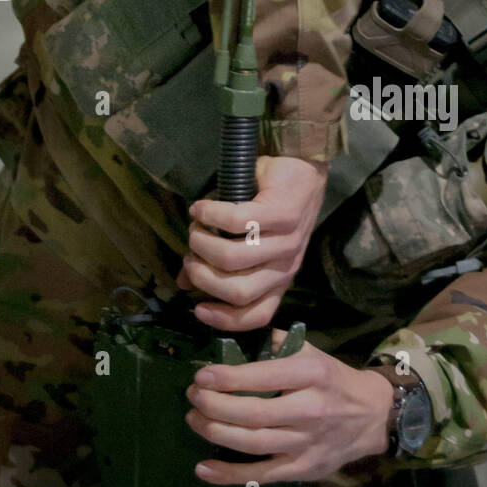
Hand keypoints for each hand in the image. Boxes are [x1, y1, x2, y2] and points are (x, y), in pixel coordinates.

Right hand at [178, 154, 327, 330]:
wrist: (303, 166)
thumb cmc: (273, 206)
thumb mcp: (249, 242)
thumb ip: (219, 266)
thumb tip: (184, 283)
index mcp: (280, 280)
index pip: (258, 315)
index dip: (225, 320)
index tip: (197, 309)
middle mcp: (287, 266)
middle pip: (238, 292)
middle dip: (203, 277)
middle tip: (190, 257)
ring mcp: (288, 241)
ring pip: (232, 259)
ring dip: (201, 243)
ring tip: (196, 229)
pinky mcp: (282, 214)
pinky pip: (234, 222)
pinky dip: (208, 214)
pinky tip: (200, 208)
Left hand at [185, 332, 394, 483]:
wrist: (371, 416)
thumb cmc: (332, 380)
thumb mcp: (311, 353)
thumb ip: (277, 344)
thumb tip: (237, 339)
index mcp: (312, 375)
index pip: (264, 378)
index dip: (228, 378)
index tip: (201, 376)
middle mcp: (310, 410)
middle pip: (254, 413)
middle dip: (214, 406)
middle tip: (193, 396)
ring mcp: (306, 443)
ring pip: (253, 443)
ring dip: (215, 432)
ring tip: (194, 419)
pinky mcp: (302, 469)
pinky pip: (261, 475)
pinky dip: (229, 475)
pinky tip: (203, 468)